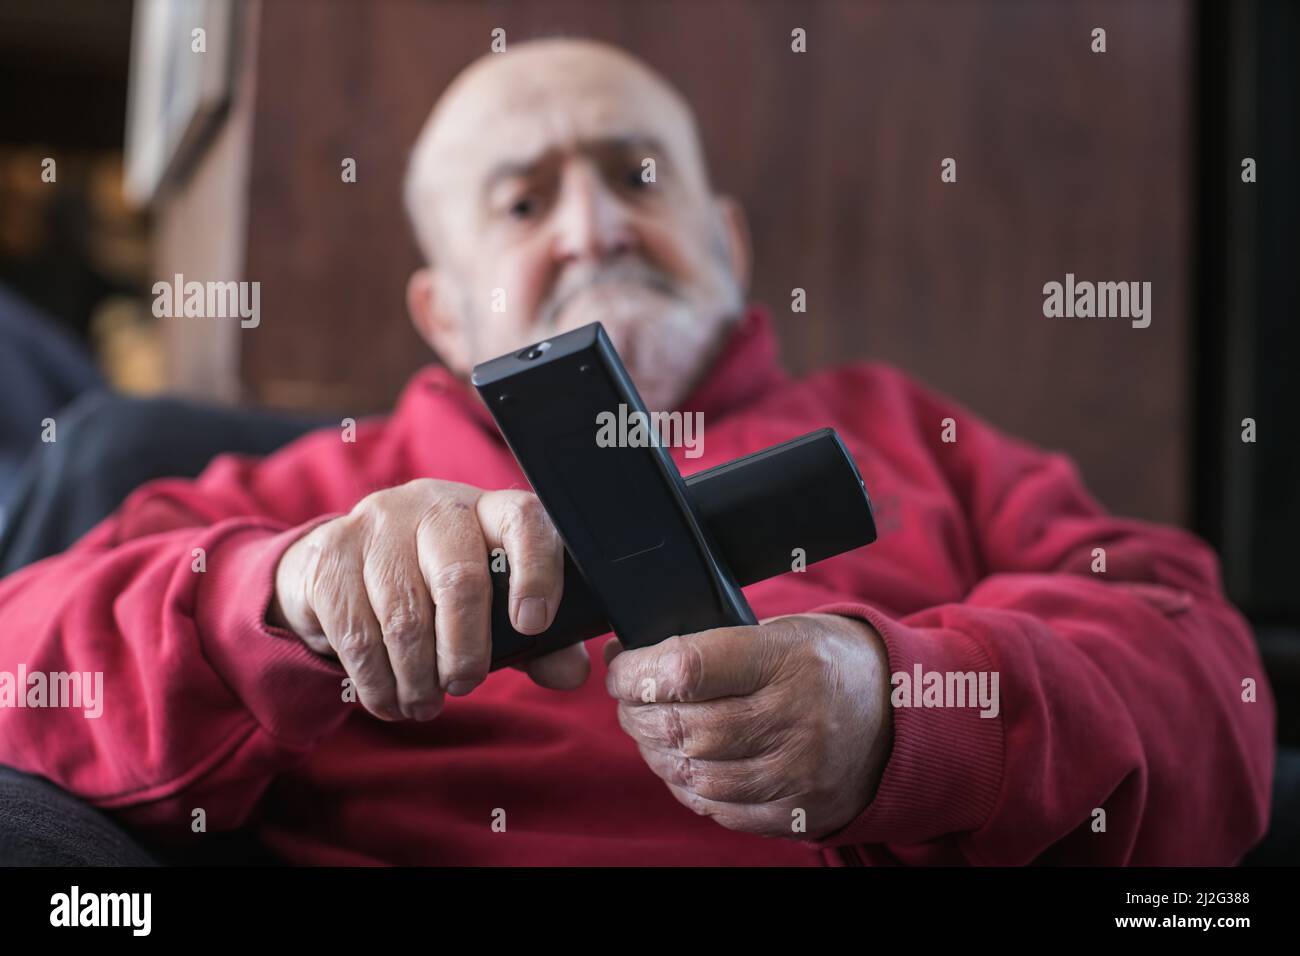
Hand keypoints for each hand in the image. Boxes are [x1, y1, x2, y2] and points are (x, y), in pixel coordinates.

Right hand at [269, 478, 587, 720]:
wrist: (338, 565)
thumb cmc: (431, 587)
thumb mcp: (488, 604)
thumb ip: (535, 640)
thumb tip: (570, 674)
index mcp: (487, 511)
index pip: (524, 521)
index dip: (536, 572)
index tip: (533, 624)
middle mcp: (434, 507)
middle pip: (460, 579)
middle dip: (466, 651)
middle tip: (464, 685)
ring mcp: (378, 525)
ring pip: (406, 618)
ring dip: (418, 678)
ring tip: (425, 704)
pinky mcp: (331, 555)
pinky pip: (357, 634)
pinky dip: (377, 681)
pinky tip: (388, 698)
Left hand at [604, 613, 892, 838]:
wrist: (902, 714)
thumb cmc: (828, 662)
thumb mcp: (782, 630)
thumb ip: (715, 645)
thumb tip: (634, 657)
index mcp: (790, 658)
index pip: (690, 668)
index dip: (639, 671)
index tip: (622, 668)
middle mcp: (797, 717)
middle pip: (686, 726)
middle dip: (638, 714)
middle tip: (630, 700)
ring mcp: (800, 771)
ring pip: (697, 774)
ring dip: (657, 755)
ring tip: (651, 733)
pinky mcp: (800, 811)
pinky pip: (722, 810)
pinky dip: (690, 788)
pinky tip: (684, 765)